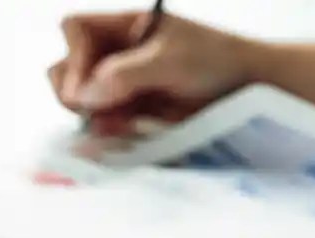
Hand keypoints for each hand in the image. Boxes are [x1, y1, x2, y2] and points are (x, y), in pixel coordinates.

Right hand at [49, 11, 259, 135]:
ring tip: (117, 125)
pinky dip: (104, 132)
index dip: (75, 54)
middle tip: (96, 109)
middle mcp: (115, 54)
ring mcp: (119, 85)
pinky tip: (124, 133)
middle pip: (66, 67)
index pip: (75, 29)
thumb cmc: (215, 61)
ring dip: (90, 115)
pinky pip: (98, 122)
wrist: (248, 91)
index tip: (91, 84)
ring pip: (78, 100)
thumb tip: (83, 94)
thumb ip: (125, 74)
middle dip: (75, 91)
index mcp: (124, 27)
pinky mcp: (127, 113)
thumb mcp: (170, 61)